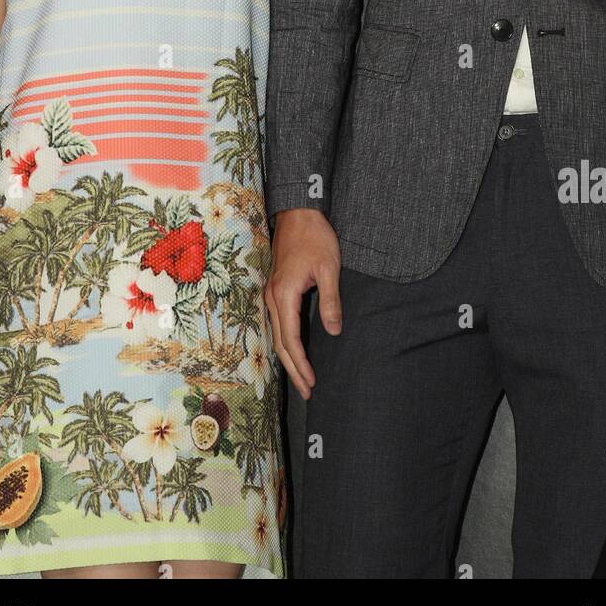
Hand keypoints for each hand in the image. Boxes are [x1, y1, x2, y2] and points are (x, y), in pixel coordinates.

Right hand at [264, 208, 341, 400]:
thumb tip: (334, 331)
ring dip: (288, 358)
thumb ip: (330, 301)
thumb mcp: (329, 268)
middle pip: (280, 343)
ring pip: (276, 334)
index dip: (301, 364)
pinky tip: (294, 350)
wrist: (298, 213)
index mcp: (284, 294)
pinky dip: (285, 342)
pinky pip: (277, 323)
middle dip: (293, 369)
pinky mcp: (275, 289)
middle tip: (308, 392)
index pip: (291, 340)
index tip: (312, 383)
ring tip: (301, 378)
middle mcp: (272, 297)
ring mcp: (271, 293)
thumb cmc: (315, 238)